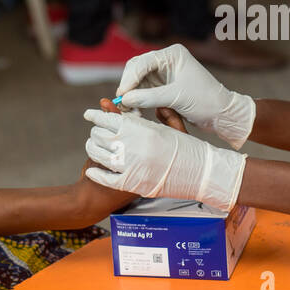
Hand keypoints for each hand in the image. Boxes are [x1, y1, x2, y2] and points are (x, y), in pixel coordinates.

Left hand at [73, 99, 188, 218]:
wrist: (200, 174)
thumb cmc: (189, 149)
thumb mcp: (174, 127)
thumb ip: (155, 114)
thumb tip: (145, 105)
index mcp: (141, 130)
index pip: (108, 119)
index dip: (95, 115)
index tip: (89, 114)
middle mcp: (133, 146)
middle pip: (100, 136)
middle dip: (95, 133)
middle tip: (96, 132)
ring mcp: (130, 167)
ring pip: (99, 155)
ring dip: (93, 149)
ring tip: (93, 146)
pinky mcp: (130, 185)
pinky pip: (105, 178)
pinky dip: (96, 173)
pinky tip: (92, 169)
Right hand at [116, 43, 255, 147]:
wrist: (221, 113)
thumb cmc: (205, 101)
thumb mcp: (176, 98)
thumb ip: (149, 97)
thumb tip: (124, 99)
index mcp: (173, 54)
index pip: (143, 62)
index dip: (130, 78)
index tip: (122, 94)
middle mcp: (166, 60)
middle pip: (136, 69)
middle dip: (129, 86)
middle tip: (123, 104)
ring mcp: (164, 73)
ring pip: (138, 81)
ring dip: (132, 95)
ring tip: (130, 111)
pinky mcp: (162, 86)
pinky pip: (143, 91)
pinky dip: (139, 101)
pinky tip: (137, 111)